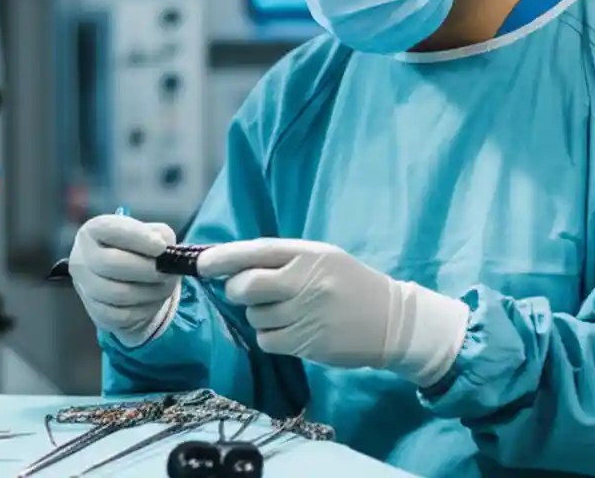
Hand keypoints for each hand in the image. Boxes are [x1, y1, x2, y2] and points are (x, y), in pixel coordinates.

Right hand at [68, 214, 180, 346]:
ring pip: (118, 293)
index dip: (138, 237)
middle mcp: (82, 258)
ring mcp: (85, 288)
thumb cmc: (136, 249)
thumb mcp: (149, 233)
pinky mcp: (96, 312)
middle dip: (146, 268)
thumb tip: (166, 249)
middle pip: (111, 264)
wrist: (123, 278)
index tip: (161, 247)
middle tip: (166, 270)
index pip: (109, 230)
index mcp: (92, 231)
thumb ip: (159, 234)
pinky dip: (144, 309)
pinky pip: (123, 315)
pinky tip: (154, 299)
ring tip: (164, 285)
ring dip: (150, 291)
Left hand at [197, 238, 468, 386]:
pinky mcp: (309, 343)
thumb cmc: (349, 284)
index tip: (202, 264)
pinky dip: (271, 337)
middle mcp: (306, 282)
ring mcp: (308, 313)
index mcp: (310, 254)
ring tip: (286, 311)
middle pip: (246, 286)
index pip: (256, 252)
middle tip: (247, 292)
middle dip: (237, 290)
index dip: (224, 257)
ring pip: (255, 316)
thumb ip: (281, 259)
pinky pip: (267, 340)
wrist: (392, 320)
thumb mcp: (323, 258)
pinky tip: (292, 330)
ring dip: (260, 315)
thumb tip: (230, 265)